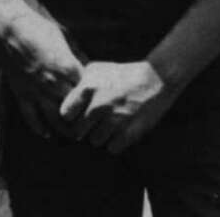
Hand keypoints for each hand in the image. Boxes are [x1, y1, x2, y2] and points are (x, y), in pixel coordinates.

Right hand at [0, 0, 82, 137]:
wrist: (7, 26)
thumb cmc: (36, 27)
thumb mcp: (62, 40)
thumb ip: (72, 59)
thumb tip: (82, 70)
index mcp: (68, 68)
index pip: (87, 93)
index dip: (94, 102)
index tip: (99, 108)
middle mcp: (54, 83)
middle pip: (75, 110)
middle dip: (83, 121)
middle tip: (91, 129)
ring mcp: (37, 90)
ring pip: (55, 119)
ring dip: (65, 130)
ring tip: (73, 137)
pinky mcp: (21, 92)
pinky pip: (30, 116)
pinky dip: (38, 127)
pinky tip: (46, 134)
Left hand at [60, 61, 175, 153]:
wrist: (155, 79)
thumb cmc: (121, 73)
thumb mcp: (96, 70)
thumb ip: (78, 84)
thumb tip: (63, 98)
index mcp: (88, 89)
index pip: (65, 114)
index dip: (70, 117)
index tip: (76, 115)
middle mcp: (99, 105)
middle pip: (78, 132)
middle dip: (84, 129)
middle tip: (93, 123)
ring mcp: (115, 120)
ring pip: (95, 141)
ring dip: (100, 137)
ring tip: (108, 126)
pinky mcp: (130, 132)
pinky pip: (112, 149)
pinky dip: (114, 143)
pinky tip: (119, 132)